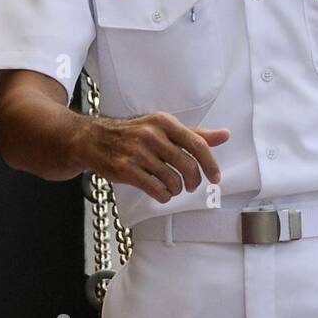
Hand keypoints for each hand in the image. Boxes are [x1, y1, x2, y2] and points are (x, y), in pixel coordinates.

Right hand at [80, 112, 227, 202]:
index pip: (197, 143)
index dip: (210, 163)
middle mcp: (151, 135)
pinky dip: (164, 196)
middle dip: (193, 181)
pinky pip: (155, 189)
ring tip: (173, 188)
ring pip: (172, 179)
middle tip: (191, 185)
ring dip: (177, 189)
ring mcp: (137, 152)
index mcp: (164, 122)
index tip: (216, 178)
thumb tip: (225, 135)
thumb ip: (194, 134)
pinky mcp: (125, 169)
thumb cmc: (134, 134)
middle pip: (187, 165)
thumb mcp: (164, 128)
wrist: (93, 139)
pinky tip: (162, 193)